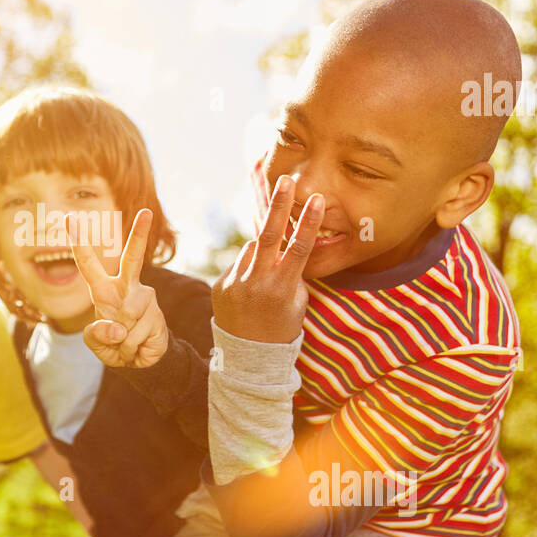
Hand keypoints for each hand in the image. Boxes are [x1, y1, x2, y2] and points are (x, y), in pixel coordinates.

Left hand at [68, 208, 169, 367]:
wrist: (139, 362)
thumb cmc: (114, 345)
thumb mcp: (96, 343)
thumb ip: (97, 335)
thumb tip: (116, 327)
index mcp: (104, 291)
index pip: (89, 265)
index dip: (79, 243)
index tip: (70, 220)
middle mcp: (126, 288)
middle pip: (133, 257)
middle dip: (140, 234)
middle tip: (146, 212)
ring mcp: (144, 298)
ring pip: (130, 313)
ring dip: (124, 336)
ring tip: (126, 342)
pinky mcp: (157, 313)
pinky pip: (138, 330)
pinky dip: (133, 344)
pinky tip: (138, 344)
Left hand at [212, 177, 323, 343]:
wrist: (248, 356)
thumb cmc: (282, 326)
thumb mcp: (297, 301)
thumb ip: (291, 271)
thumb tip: (287, 243)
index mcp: (282, 289)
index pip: (298, 248)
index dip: (309, 222)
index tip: (317, 199)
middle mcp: (256, 284)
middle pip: (269, 236)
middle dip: (279, 206)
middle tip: (285, 180)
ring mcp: (234, 283)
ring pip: (252, 249)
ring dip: (264, 247)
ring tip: (268, 267)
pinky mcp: (219, 284)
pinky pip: (239, 264)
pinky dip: (248, 267)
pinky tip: (251, 288)